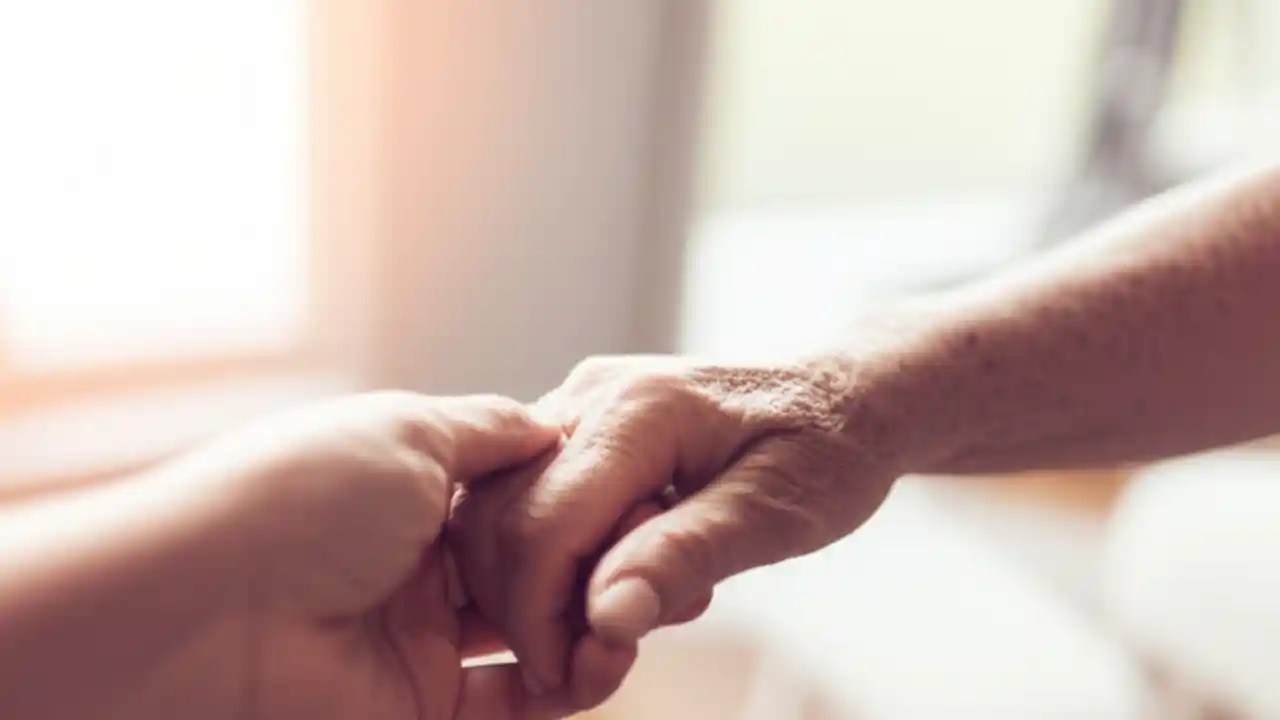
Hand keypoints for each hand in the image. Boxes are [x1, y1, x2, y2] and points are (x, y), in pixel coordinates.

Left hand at [179, 392, 616, 718]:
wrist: (210, 612)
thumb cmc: (304, 498)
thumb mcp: (409, 428)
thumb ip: (492, 429)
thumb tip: (555, 424)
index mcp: (414, 487)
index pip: (519, 493)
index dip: (575, 496)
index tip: (634, 494)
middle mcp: (420, 562)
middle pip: (533, 567)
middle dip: (590, 566)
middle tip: (642, 562)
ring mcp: (420, 637)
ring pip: (531, 637)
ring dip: (585, 629)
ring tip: (629, 618)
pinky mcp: (420, 706)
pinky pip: (510, 704)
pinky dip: (562, 688)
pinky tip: (597, 662)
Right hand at [449, 356, 904, 693]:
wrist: (847, 394)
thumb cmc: (830, 446)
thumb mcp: (780, 510)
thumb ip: (689, 555)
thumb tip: (605, 617)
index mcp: (638, 409)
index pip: (538, 524)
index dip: (538, 617)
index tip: (574, 674)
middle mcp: (589, 395)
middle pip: (498, 520)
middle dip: (529, 609)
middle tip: (598, 660)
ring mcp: (577, 407)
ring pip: (498, 514)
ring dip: (538, 587)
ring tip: (629, 611)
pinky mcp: (578, 430)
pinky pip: (527, 503)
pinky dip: (553, 563)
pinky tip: (621, 580)